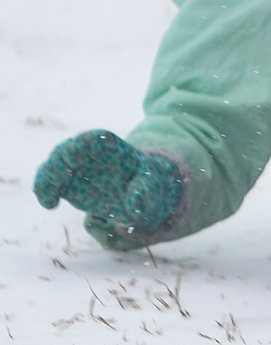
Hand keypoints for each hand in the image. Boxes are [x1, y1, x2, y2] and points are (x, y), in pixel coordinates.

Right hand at [34, 130, 181, 235]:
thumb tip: (135, 206)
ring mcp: (74, 168)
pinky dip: (45, 191)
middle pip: (66, 150)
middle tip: (57, 181)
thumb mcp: (151, 185)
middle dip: (58, 163)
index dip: (81, 145)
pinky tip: (50, 204)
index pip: (93, 139)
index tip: (74, 157)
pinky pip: (49, 184)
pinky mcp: (66, 184)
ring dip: (46, 180)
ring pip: (52, 166)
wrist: (139, 193)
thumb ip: (144, 191)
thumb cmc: (147, 182)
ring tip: (49, 199)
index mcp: (110, 146)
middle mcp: (87, 153)